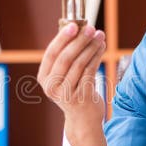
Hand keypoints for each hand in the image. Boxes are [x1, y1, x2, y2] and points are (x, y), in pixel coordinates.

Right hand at [37, 23, 106, 145]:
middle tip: (91, 28)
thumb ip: (66, 56)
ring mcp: (66, 94)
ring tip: (100, 35)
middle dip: (80, 40)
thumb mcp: (64, 75)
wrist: (83, 120)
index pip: (51, 54)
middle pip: (66, 58)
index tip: (74, 25)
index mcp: (44, 78)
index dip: (62, 38)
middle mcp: (52, 87)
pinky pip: (90, 71)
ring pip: (80, 63)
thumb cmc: (74, 90)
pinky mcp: (82, 97)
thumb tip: (77, 28)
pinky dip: (97, 56)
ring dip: (91, 46)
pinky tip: (102, 47)